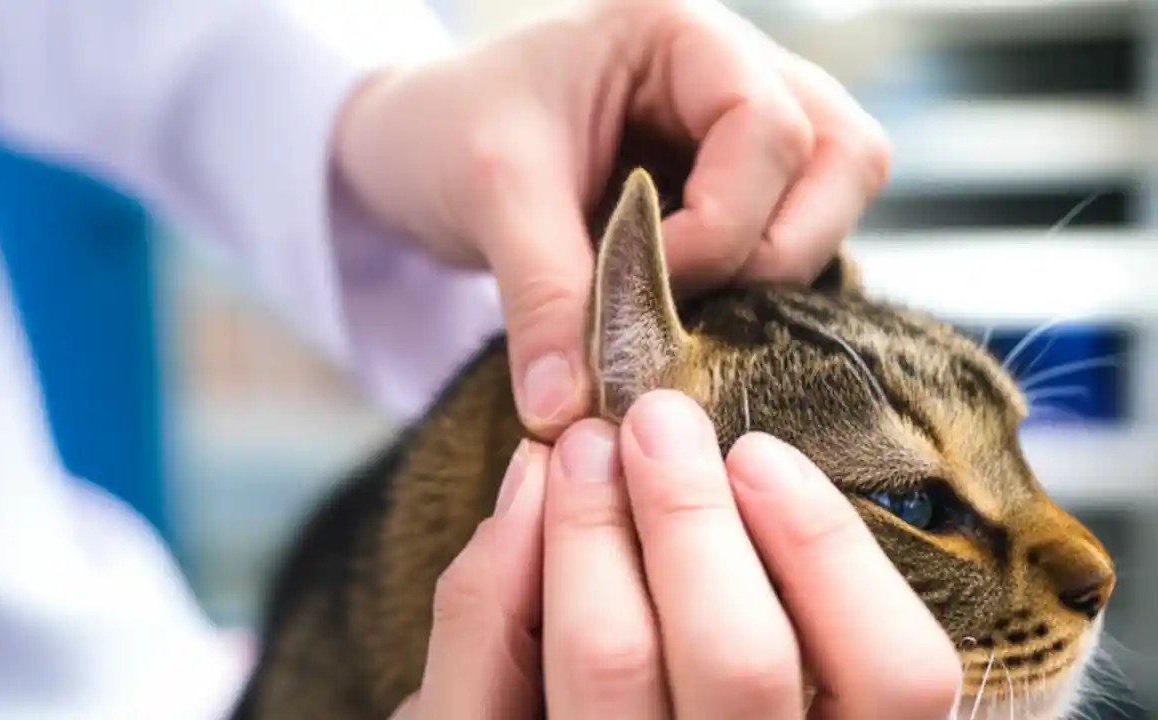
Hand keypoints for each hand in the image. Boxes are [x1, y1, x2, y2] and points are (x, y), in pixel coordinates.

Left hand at [334, 0, 889, 437]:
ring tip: (686, 300)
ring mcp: (746, 130)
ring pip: (837, 196)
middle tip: (682, 294)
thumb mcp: (491, 195)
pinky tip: (695, 309)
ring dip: (776, 270)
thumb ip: (541, 296)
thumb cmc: (449, 131)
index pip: (770, 128)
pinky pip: (795, 233)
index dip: (718, 225)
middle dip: (771, 251)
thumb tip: (571, 413)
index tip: (641, 274)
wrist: (419, 145)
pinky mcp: (737, 187)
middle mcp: (736, 69)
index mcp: (680, 35)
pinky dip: (759, 283)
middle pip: (843, 157)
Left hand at [393, 390, 960, 718]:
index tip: (759, 454)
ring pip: (611, 655)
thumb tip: (683, 453)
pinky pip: (484, 683)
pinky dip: (494, 571)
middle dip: (688, 512)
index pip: (897, 674)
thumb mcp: (764, 665)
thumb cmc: (673, 701)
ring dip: (588, 520)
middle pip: (741, 656)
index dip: (832, 551)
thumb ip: (769, 584)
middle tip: (654, 420)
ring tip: (580, 449)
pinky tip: (520, 507)